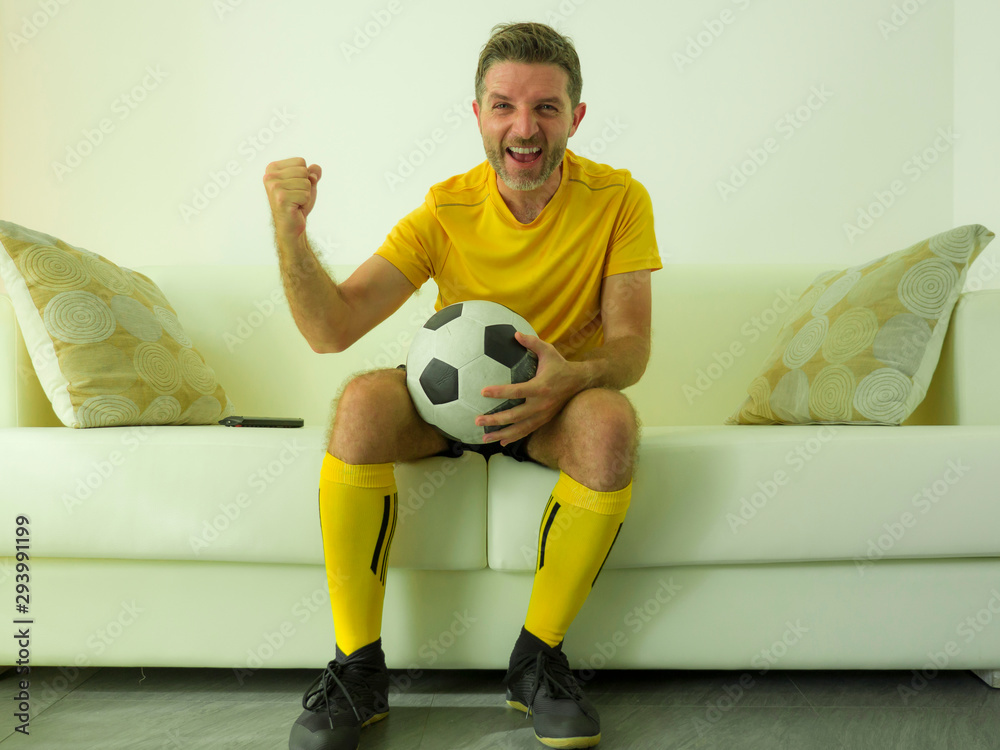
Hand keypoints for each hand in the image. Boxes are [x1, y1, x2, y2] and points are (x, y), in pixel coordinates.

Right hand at [263, 157, 321, 240]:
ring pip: (306, 183)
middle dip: (306, 186)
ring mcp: (274, 187)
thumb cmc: (297, 204)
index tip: (295, 188)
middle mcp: (270, 176)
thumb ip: (312, 173)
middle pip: (304, 171)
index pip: (300, 161)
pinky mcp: (281, 198)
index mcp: (272, 168)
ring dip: (306, 195)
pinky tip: (295, 208)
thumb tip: (317, 168)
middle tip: (296, 197)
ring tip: (295, 202)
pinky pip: (306, 195)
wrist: (291, 225)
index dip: (304, 176)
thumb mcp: (306, 185)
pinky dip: (305, 203)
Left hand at [475, 331, 583, 445]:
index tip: (483, 392)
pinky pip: (527, 431)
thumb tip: (515, 334)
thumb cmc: (560, 365)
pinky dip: (513, 437)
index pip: (517, 391)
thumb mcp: (548, 351)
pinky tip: (500, 442)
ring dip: (501, 434)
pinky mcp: (544, 420)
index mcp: (540, 387)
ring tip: (484, 437)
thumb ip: (532, 342)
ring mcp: (543, 415)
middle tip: (477, 420)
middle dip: (495, 419)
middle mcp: (541, 404)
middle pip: (515, 415)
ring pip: (520, 428)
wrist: (580, 382)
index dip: (499, 392)